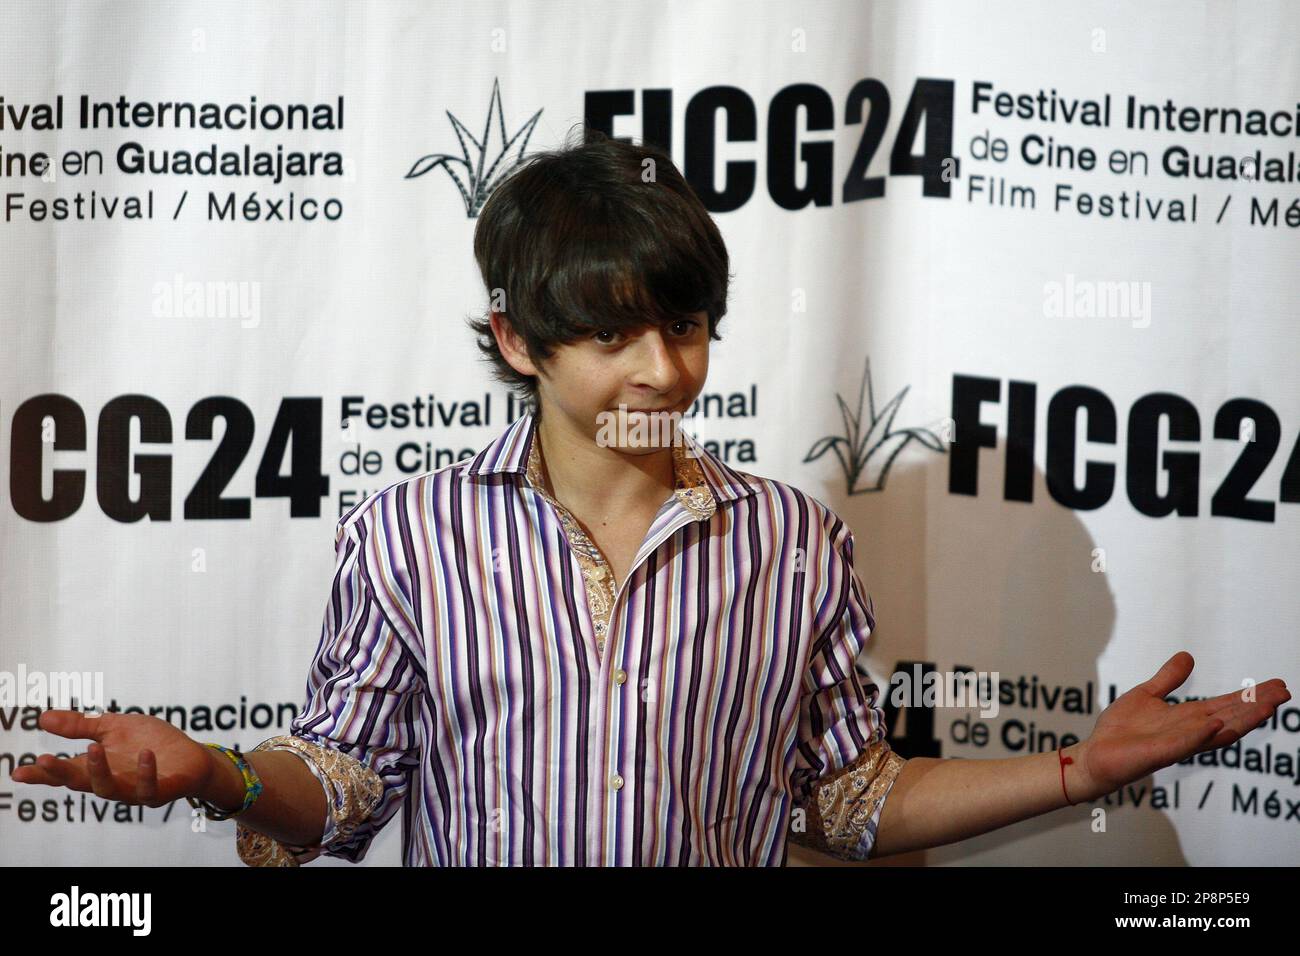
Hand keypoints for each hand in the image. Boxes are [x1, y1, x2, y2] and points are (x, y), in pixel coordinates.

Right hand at [10, 709, 216, 806]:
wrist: (193, 757)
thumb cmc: (151, 742)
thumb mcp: (115, 727)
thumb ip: (82, 726)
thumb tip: (42, 717)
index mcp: (99, 767)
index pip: (65, 773)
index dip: (42, 775)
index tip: (19, 773)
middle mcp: (112, 782)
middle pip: (81, 782)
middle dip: (62, 773)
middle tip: (45, 760)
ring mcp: (135, 790)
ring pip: (110, 790)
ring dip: (100, 771)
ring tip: (93, 748)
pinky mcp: (162, 792)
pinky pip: (150, 789)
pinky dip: (146, 773)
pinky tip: (145, 754)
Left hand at [1073, 651, 1290, 801]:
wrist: (1096, 754)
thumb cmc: (1121, 730)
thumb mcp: (1147, 694)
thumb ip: (1168, 678)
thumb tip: (1188, 656)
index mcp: (1188, 718)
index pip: (1226, 706)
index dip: (1251, 696)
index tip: (1276, 685)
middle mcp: (1190, 732)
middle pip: (1231, 718)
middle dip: (1257, 706)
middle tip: (1284, 692)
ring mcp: (1178, 744)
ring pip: (1216, 733)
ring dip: (1241, 720)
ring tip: (1266, 707)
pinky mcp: (1159, 754)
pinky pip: (1183, 744)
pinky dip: (1200, 734)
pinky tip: (1215, 723)